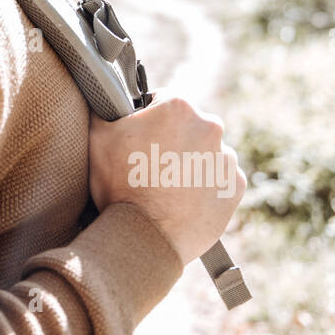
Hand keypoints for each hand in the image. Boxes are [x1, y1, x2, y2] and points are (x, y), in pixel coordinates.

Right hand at [87, 88, 245, 265]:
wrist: (145, 239)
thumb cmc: (119, 185)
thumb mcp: (98, 136)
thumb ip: (105, 106)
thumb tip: (107, 96)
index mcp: (178, 106)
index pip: (162, 101)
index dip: (146, 120)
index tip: (138, 140)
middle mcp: (210, 126)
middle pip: (187, 126)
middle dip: (171, 140)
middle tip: (150, 166)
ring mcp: (227, 157)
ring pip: (206, 152)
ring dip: (191, 163)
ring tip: (166, 187)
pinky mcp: (236, 186)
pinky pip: (220, 179)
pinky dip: (206, 186)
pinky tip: (184, 199)